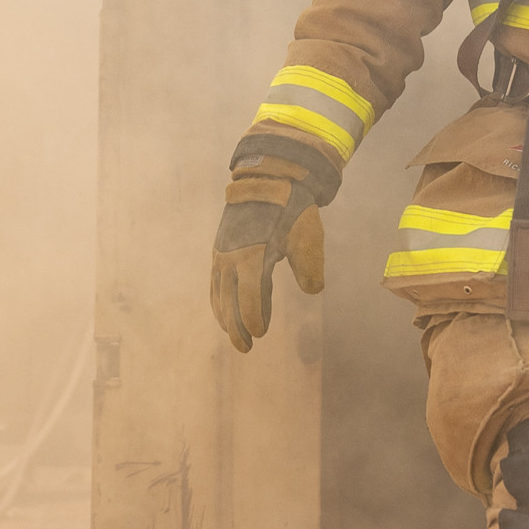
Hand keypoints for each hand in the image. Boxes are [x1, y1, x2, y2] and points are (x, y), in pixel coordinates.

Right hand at [208, 168, 325, 352]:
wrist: (268, 179)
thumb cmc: (291, 209)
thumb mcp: (307, 235)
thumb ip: (310, 265)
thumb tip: (313, 289)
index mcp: (252, 255)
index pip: (250, 297)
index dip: (254, 318)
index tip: (261, 333)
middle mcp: (231, 257)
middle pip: (229, 301)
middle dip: (236, 327)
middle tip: (246, 348)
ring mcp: (222, 254)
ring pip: (219, 293)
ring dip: (225, 317)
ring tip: (234, 336)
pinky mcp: (220, 250)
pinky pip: (214, 282)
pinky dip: (217, 300)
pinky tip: (223, 312)